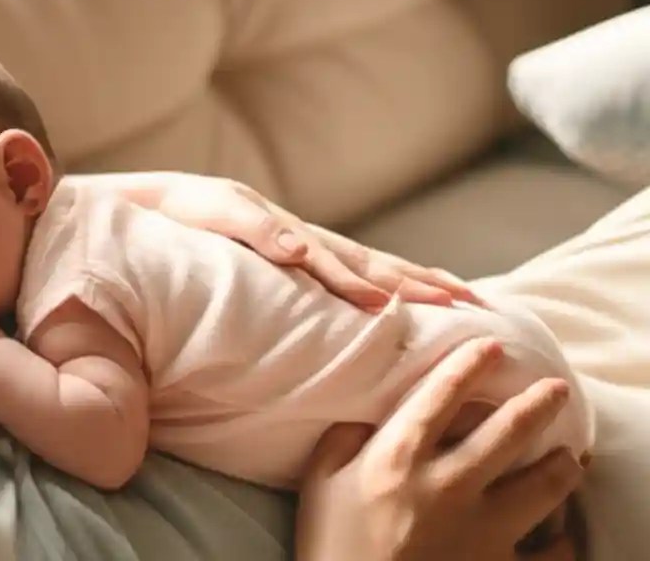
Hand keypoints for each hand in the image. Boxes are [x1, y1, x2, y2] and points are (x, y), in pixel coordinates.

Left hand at [159, 176, 481, 309]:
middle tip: (472, 303)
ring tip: (461, 297)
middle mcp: (309, 240)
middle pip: (374, 263)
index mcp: (294, 233)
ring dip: (416, 281)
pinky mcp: (298, 255)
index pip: (346, 265)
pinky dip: (387, 281)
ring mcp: (307, 245)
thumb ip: (259, 231)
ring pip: (372, 265)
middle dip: (423, 283)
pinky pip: (353, 270)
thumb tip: (302, 251)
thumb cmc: (189, 211)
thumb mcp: (219, 215)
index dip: (382, 285)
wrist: (166, 201)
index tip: (420, 306)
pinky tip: (405, 296)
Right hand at [296, 339, 584, 560]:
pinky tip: (560, 529)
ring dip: (562, 465)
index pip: (443, 396)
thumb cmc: (330, 547)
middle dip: (540, 402)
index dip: (471, 364)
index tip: (492, 346)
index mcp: (399, 458)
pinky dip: (561, 539)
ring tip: (569, 456)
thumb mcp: (318, 485)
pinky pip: (552, 551)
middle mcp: (447, 485)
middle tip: (556, 389)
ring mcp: (481, 529)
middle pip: (510, 430)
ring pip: (546, 485)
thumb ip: (343, 441)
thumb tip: (370, 415)